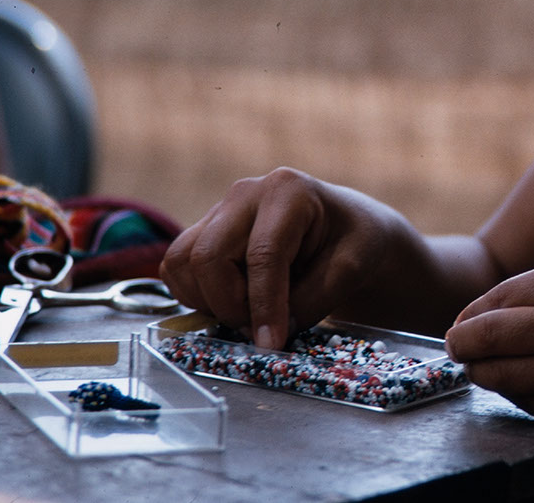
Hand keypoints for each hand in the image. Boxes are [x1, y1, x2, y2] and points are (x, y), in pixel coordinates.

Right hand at [159, 167, 410, 349]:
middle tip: (258, 330)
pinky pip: (178, 269)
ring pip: (182, 262)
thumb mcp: (351, 270)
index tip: (270, 343)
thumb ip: (310, 301)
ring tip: (249, 314)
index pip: (262, 254)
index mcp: (287, 191)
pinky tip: (233, 304)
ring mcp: (219, 210)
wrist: (347, 229)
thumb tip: (266, 335)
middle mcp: (245, 194)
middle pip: (208, 256)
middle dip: (229, 305)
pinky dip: (196, 296)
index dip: (263, 305)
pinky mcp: (204, 232)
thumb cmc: (355, 243)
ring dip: (208, 302)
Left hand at [445, 260, 533, 433]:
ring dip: (484, 375)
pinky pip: (530, 404)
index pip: (496, 300)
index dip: (468, 317)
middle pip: (487, 339)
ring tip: (484, 369)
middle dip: (462, 347)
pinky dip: (519, 396)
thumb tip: (473, 319)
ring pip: (502, 378)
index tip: (460, 326)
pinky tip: (527, 385)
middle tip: (457, 350)